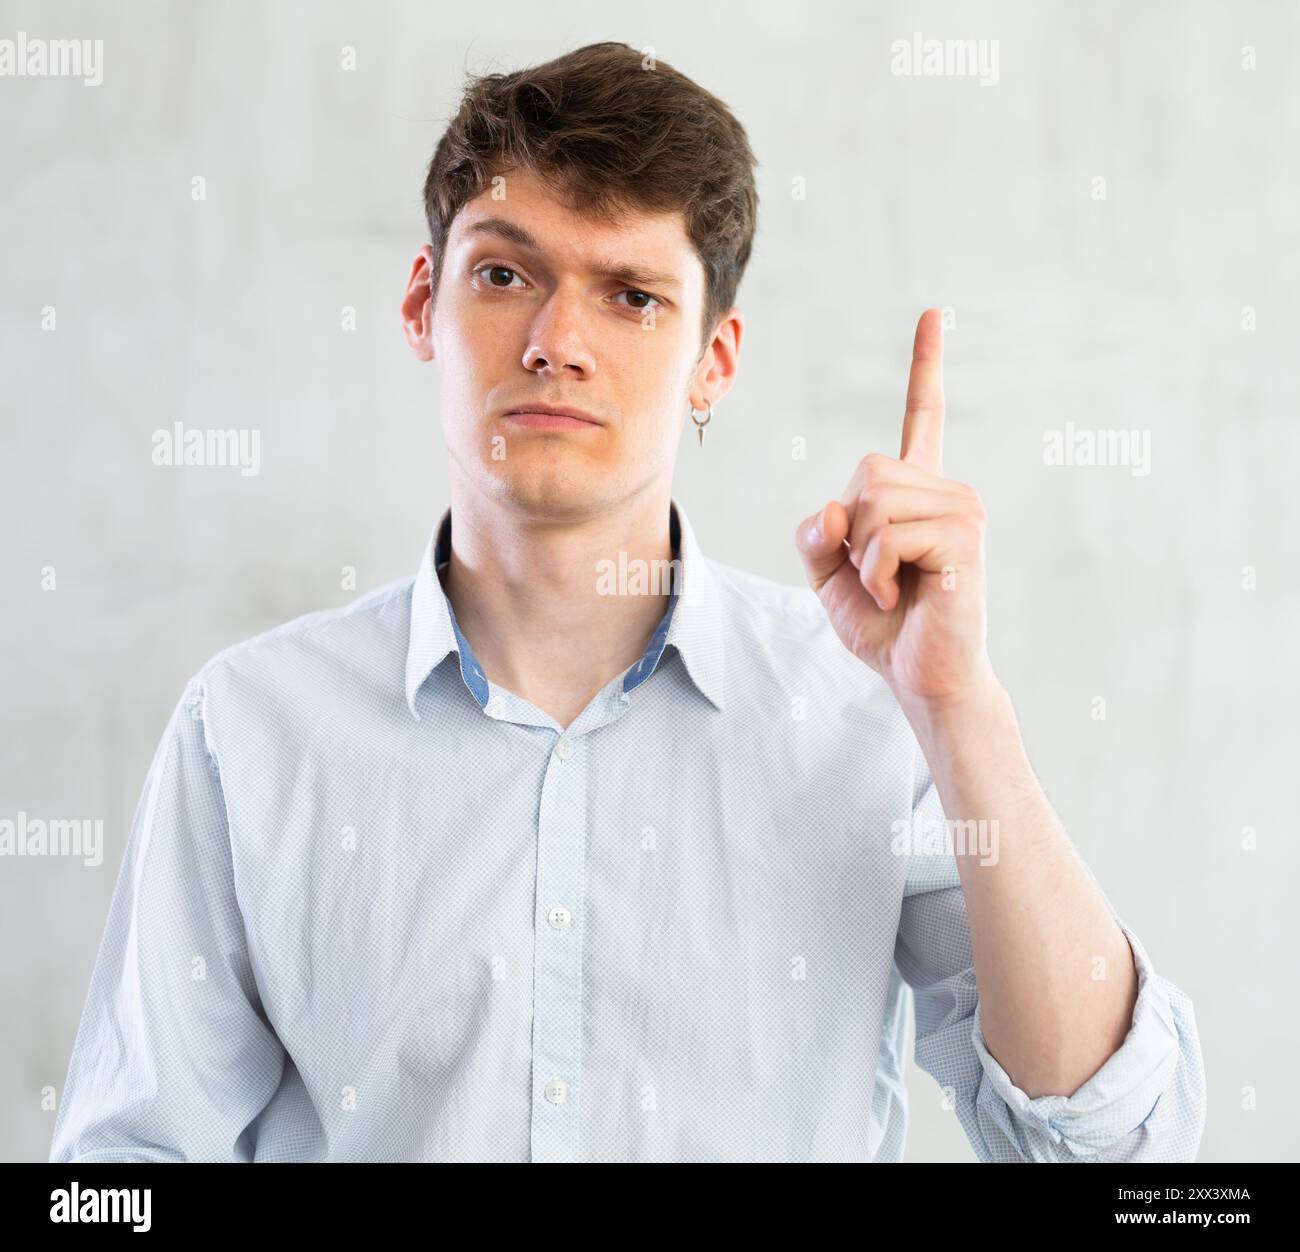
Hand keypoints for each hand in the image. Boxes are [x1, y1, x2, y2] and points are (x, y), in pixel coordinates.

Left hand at [794, 309, 997, 707]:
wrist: (922, 676)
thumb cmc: (883, 626)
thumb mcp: (830, 575)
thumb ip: (817, 533)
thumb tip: (833, 506)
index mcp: (920, 492)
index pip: (922, 418)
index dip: (924, 367)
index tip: (933, 314)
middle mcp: (947, 489)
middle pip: (865, 470)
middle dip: (849, 529)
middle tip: (875, 573)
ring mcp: (961, 508)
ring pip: (871, 501)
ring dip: (861, 557)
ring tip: (888, 587)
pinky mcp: (964, 535)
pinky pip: (886, 535)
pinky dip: (873, 573)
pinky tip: (898, 594)